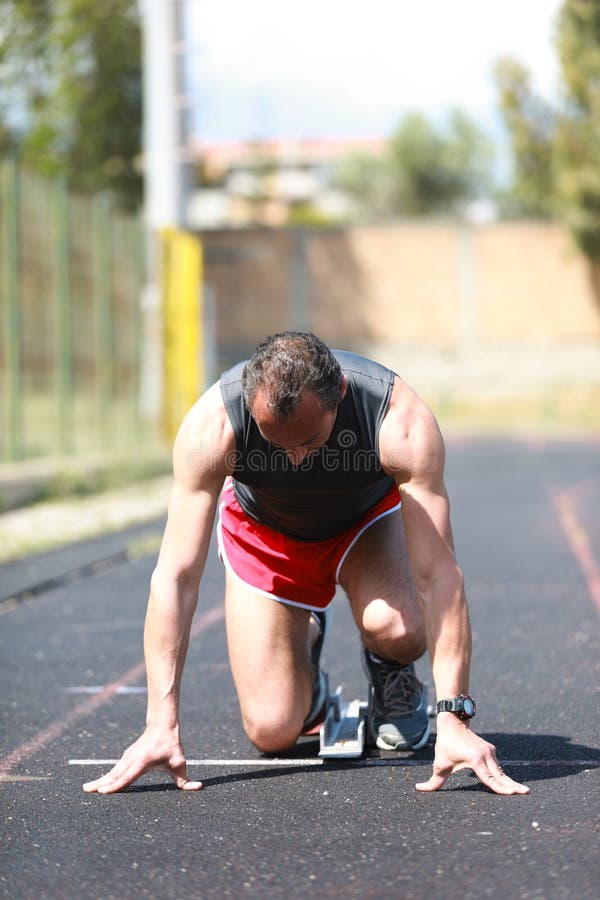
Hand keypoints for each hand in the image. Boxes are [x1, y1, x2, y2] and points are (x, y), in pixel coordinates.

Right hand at [82, 724, 201, 794]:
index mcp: (142, 762)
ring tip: (86, 789)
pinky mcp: (126, 758)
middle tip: (86, 791)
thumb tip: (198, 788)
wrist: (162, 725)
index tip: (103, 791)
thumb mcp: (179, 763)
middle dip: (101, 784)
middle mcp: (131, 760)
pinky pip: (114, 771)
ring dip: (99, 781)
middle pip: (114, 775)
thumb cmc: (171, 746)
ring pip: (111, 773)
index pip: (127, 776)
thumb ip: (186, 779)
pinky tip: (97, 784)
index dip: (116, 785)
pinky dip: (105, 778)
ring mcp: (127, 758)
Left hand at [416, 714, 529, 794]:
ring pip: (501, 771)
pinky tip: (509, 784)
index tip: (513, 793)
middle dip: (513, 786)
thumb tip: (418, 789)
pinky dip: (503, 776)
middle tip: (526, 793)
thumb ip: (433, 781)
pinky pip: (497, 766)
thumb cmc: (446, 744)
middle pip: (501, 776)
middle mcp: (486, 755)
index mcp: (476, 760)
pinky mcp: (491, 750)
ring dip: (509, 782)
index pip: (490, 779)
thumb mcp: (440, 764)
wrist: (453, 722)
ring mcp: (490, 752)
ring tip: (522, 791)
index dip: (501, 788)